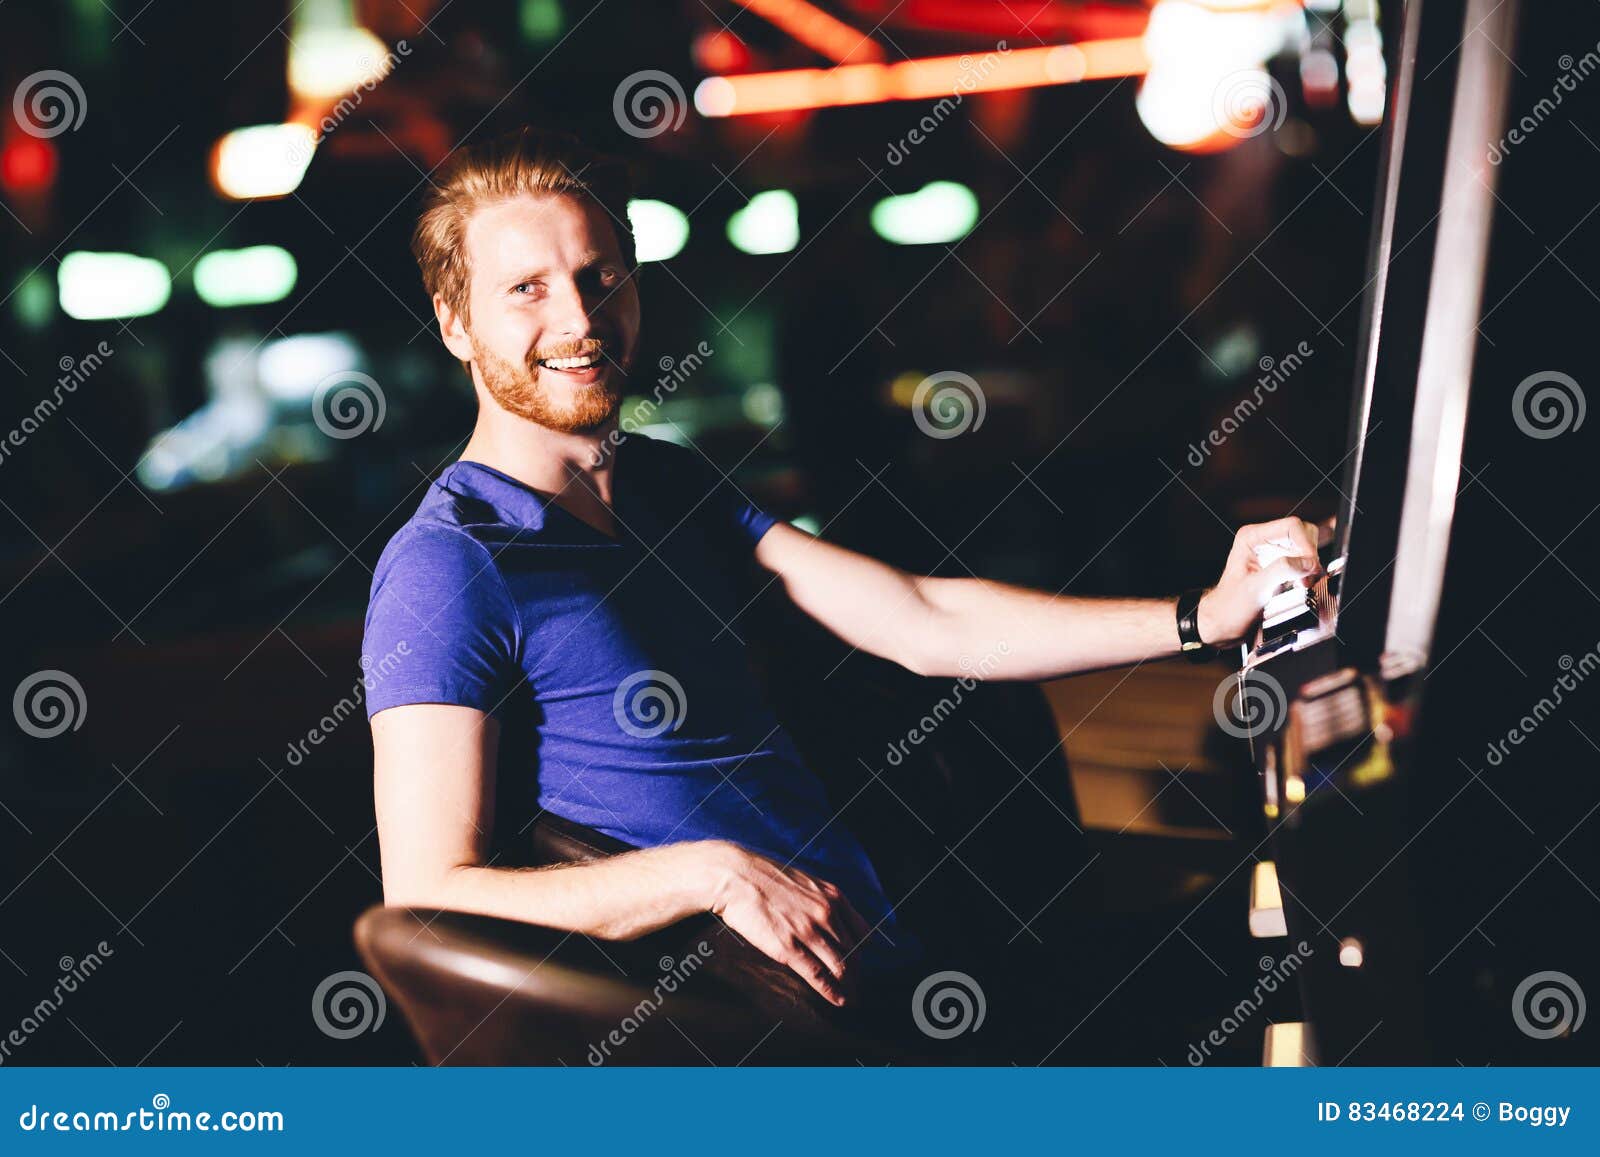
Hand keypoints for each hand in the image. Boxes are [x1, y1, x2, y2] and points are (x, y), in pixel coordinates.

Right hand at [701, 841, 871, 1006]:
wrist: (736, 877)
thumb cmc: (766, 878)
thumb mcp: (806, 883)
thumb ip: (823, 901)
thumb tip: (832, 919)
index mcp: (834, 897)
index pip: (862, 933)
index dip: (863, 953)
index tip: (860, 965)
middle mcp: (827, 914)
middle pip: (854, 953)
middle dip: (857, 975)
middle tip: (856, 989)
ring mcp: (808, 931)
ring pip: (840, 967)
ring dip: (849, 988)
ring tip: (850, 1000)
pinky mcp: (788, 948)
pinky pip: (818, 975)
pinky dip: (831, 992)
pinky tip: (837, 1001)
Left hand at [1196, 516, 1322, 644]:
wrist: (1223, 623)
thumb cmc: (1229, 607)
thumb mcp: (1255, 588)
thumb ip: (1281, 571)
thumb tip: (1308, 562)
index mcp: (1252, 537)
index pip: (1292, 526)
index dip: (1306, 545)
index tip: (1311, 565)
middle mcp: (1263, 540)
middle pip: (1303, 534)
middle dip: (1310, 555)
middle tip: (1307, 577)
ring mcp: (1272, 552)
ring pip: (1306, 548)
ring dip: (1310, 565)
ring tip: (1302, 584)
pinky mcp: (1279, 565)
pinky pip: (1303, 561)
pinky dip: (1308, 572)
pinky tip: (1300, 585)